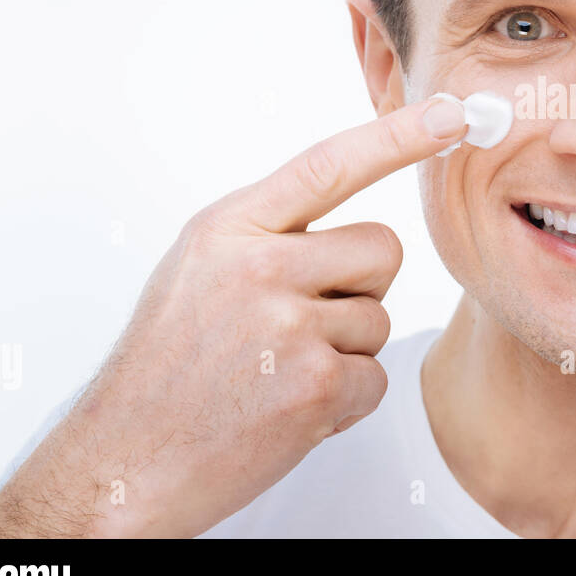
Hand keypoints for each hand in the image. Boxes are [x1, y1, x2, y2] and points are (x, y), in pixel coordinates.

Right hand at [0, 96, 467, 537]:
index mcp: (229, 229)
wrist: (125, 461)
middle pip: (383, 249)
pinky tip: (286, 409)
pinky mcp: (314, 386)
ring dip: (345, 351)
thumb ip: (269, 235)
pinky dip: (343, 400)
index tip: (451, 113)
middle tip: (302, 324)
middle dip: (363, 286)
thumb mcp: (199, 271)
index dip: (397, 136)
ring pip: (381, 319)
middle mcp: (259, 267)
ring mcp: (288, 326)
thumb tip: (356, 223)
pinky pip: (374, 377)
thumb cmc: (169, 367)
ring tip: (277, 372)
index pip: (329, 165)